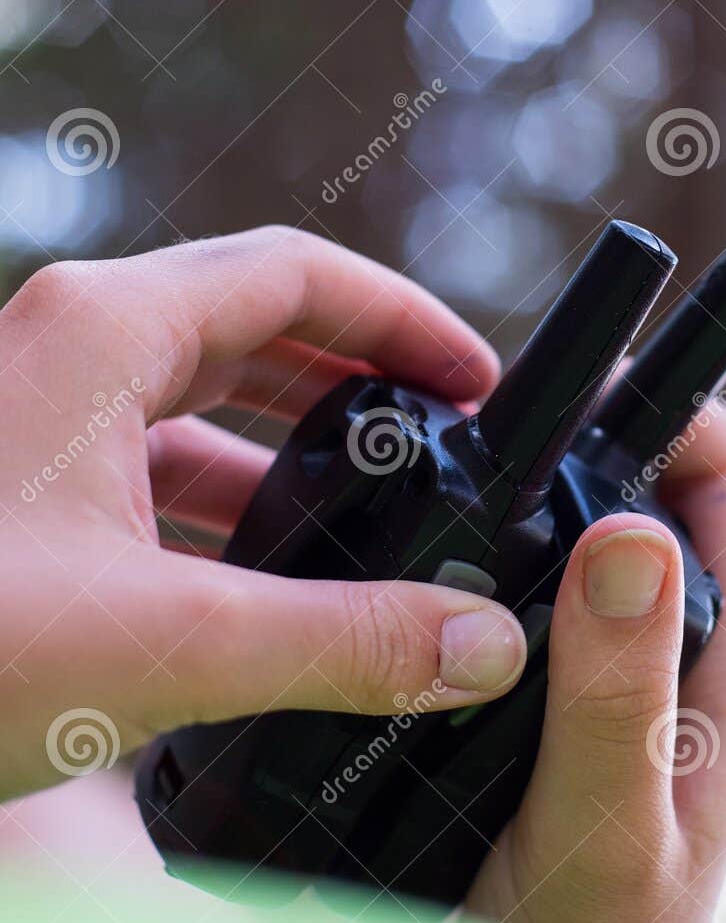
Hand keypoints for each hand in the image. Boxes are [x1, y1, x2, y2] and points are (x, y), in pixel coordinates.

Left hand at [0, 227, 526, 799]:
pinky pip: (142, 468)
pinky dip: (219, 506)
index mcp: (104, 331)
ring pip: (192, 402)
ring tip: (378, 514)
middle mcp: (67, 347)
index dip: (404, 320)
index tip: (478, 379)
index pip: (296, 276)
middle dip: (355, 384)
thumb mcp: (163, 645)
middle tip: (445, 446)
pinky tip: (265, 577)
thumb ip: (342, 640)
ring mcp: (32, 414)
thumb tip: (482, 647)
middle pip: (249, 326)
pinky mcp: (14, 486)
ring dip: (288, 452)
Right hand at [466, 404, 725, 922]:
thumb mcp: (604, 819)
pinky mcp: (585, 687)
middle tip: (478, 443)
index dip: (655, 405)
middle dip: (580, 437)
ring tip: (445, 489)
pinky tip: (434, 573)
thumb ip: (618, 689)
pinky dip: (506, 554)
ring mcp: (640, 662)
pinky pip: (554, 583)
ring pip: (601, 525)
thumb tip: (627, 531)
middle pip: (659, 474)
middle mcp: (698, 641)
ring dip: (536, 494)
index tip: (551, 405)